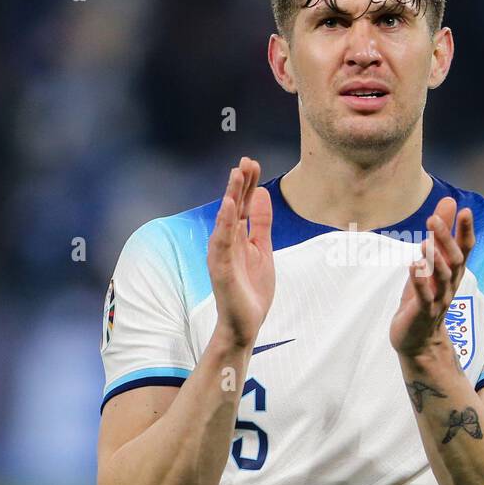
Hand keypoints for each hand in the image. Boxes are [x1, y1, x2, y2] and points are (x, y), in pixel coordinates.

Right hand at [208, 157, 273, 348]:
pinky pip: (222, 243)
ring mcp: (222, 255)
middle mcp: (227, 242)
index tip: (253, 162)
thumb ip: (261, 223)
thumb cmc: (251, 289)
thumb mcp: (263, 249)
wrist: (245, 324)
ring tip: (236, 175)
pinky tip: (229, 206)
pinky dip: (225, 224)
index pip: (244, 204)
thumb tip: (262, 193)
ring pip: (226, 220)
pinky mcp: (220, 269)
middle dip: (240, 184)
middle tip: (246, 161)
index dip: (248, 184)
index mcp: (238, 237)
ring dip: (231, 197)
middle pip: (234, 207)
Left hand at [389, 196, 474, 359]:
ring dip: (434, 260)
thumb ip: (439, 233)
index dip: (465, 230)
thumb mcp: (431, 263)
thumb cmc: (425, 297)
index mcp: (452, 272)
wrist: (418, 340)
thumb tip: (448, 201)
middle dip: (446, 240)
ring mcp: (438, 299)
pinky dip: (420, 282)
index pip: (464, 248)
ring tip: (424, 243)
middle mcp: (449, 284)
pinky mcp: (423, 312)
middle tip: (433, 219)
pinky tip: (414, 266)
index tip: (465, 210)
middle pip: (455, 260)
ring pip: (441, 278)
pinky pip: (424, 297)